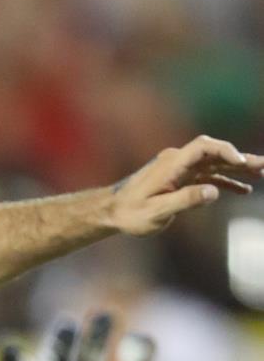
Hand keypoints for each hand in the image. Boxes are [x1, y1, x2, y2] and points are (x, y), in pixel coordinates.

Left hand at [106, 135, 260, 235]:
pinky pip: (208, 176)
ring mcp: (180, 169)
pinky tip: (243, 190)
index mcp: (171, 164)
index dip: (224, 150)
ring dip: (238, 168)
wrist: (112, 211)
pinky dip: (225, 181)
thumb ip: (185, 201)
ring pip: (214, 164)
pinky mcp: (181, 179)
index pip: (203, 147)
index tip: (240, 161)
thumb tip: (213, 192)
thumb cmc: (130, 213)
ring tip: (262, 173)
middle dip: (240, 158)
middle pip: (214, 153)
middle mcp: (178, 161)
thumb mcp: (156, 212)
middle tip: (263, 165)